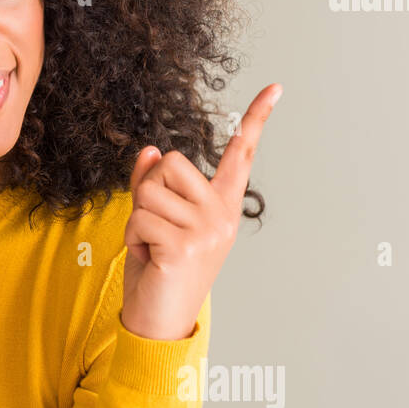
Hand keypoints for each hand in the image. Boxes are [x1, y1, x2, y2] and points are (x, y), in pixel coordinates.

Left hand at [120, 84, 281, 339]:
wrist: (158, 320)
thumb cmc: (158, 269)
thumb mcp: (156, 220)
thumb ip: (152, 184)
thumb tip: (149, 149)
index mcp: (222, 205)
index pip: (242, 154)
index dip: (256, 118)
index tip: (276, 87)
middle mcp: (222, 214)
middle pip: (169, 161)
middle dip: (148, 190)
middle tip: (156, 228)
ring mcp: (207, 231)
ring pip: (148, 190)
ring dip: (136, 218)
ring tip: (152, 246)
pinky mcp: (184, 247)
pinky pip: (139, 218)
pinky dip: (132, 238)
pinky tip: (149, 259)